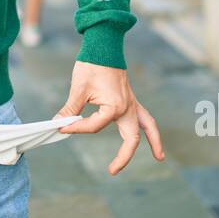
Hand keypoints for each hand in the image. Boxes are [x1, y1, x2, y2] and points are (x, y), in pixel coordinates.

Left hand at [54, 60, 163, 174]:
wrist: (104, 46)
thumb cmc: (92, 64)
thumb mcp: (78, 89)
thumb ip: (71, 109)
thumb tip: (59, 123)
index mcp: (114, 106)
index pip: (94, 126)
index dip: (76, 127)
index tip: (62, 127)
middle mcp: (127, 107)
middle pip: (131, 138)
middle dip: (123, 157)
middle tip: (112, 171)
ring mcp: (132, 103)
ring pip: (147, 127)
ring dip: (154, 142)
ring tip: (159, 157)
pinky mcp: (130, 100)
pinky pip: (145, 117)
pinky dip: (149, 128)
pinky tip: (150, 137)